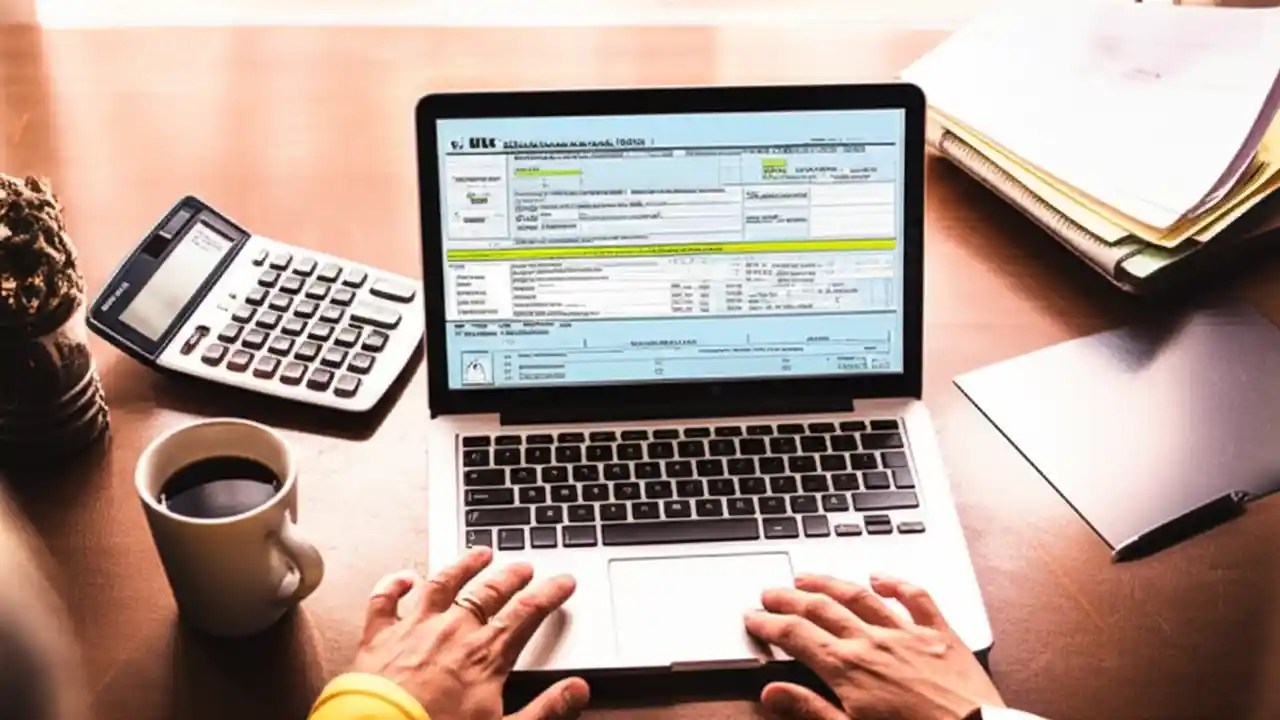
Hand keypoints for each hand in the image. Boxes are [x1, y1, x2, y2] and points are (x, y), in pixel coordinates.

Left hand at [352, 547, 589, 719]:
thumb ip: (545, 709)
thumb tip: (577, 689)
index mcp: (486, 655)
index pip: (528, 613)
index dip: (549, 594)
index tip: (563, 582)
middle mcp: (453, 631)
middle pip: (489, 592)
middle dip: (511, 576)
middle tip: (524, 566)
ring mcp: (415, 628)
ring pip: (444, 583)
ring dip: (464, 566)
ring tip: (479, 554)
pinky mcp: (380, 636)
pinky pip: (386, 599)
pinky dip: (395, 583)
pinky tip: (405, 576)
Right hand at [745, 574, 1002, 719]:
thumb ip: (810, 710)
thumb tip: (772, 691)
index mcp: (848, 668)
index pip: (796, 636)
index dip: (769, 624)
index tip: (752, 617)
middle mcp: (873, 642)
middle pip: (821, 609)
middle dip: (789, 597)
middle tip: (769, 591)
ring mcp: (908, 634)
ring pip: (860, 596)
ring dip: (830, 583)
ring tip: (808, 576)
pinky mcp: (941, 635)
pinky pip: (916, 598)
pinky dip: (896, 583)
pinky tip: (880, 576)